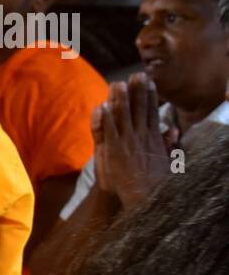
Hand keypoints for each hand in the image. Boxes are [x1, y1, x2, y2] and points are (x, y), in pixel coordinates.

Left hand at [93, 74, 170, 209]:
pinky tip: (101, 106)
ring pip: (121, 116)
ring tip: (117, 84)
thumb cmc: (150, 182)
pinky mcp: (112, 151)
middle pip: (138, 109)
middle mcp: (139, 137)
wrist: (140, 199)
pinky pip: (106, 131)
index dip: (150, 95)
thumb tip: (173, 131)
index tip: (149, 79)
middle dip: (137, 91)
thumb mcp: (165, 162)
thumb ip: (168, 145)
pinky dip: (103, 119)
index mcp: (152, 138)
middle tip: (136, 74)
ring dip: (119, 99)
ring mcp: (125, 143)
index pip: (151, 112)